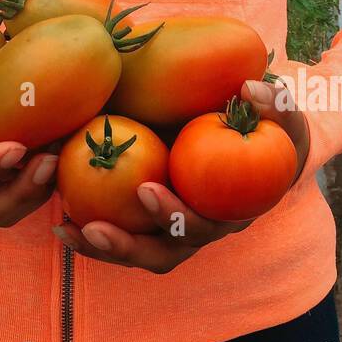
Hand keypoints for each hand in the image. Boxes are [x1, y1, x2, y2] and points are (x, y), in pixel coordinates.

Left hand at [54, 78, 310, 272]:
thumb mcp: (280, 113)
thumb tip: (250, 88)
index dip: (177, 214)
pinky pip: (126, 238)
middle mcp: (209, 228)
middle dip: (131, 243)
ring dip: (108, 249)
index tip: (144, 188)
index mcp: (236, 209)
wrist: (254, 135)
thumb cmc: (268, 125)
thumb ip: (274, 102)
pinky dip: (93, 237)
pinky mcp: (157, 225)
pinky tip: (61, 223)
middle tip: (95, 226)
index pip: (208, 223)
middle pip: (170, 250)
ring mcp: (182, 231)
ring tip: (71, 230)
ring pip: (144, 254)